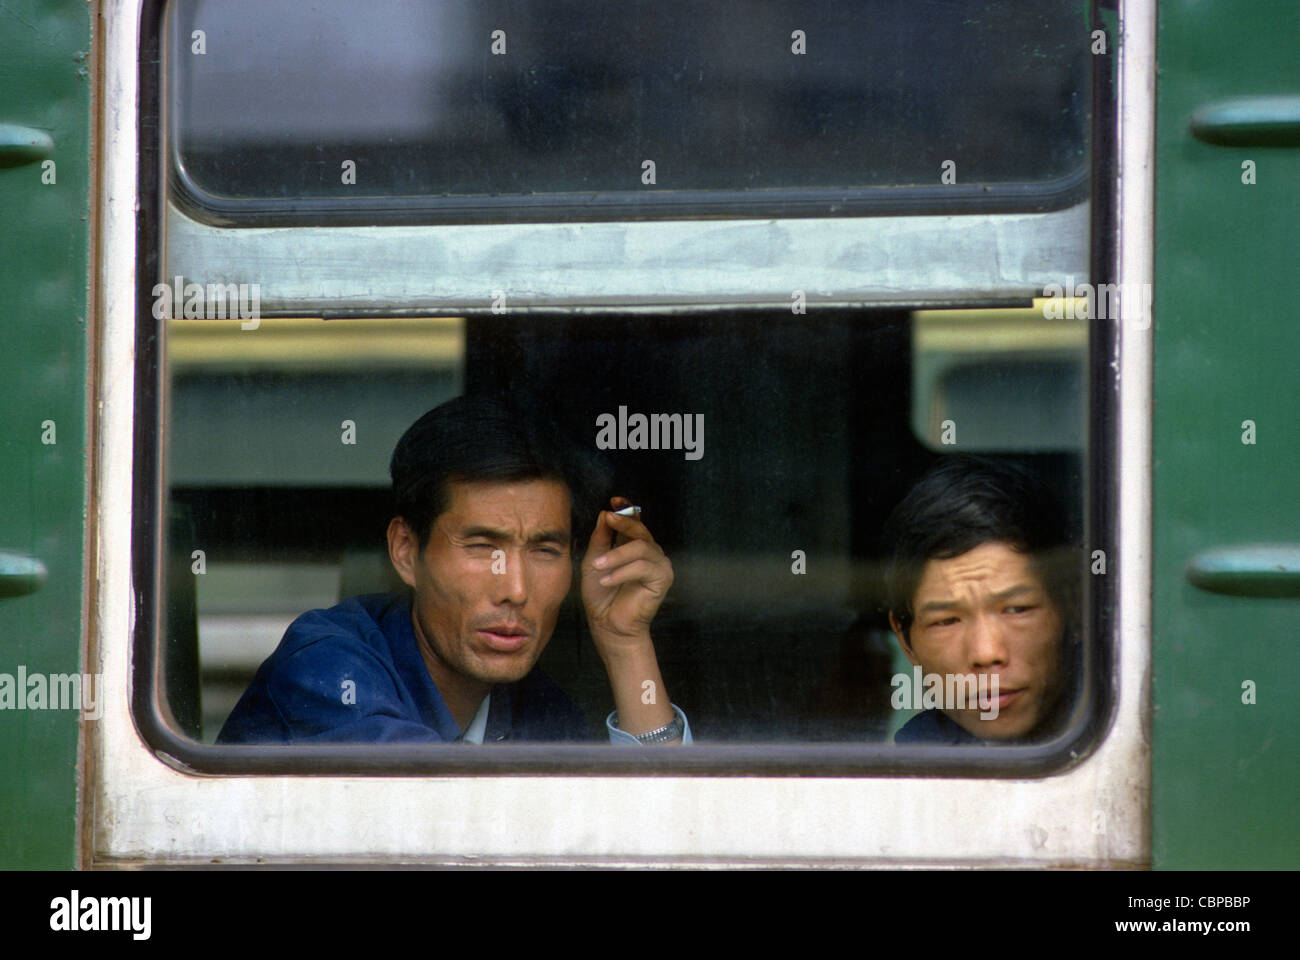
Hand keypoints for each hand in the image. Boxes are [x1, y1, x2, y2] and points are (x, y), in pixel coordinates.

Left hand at [580, 496, 673, 657]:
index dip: (627, 509)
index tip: (614, 500)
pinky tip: (607, 580)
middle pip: (641, 529)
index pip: (636, 521)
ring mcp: (659, 564)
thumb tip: (605, 514)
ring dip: (616, 555)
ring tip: (598, 566)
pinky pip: (643, 567)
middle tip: (608, 519)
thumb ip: (600, 539)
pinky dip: (622, 572)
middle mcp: (650, 552)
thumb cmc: (601, 596)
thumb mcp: (594, 561)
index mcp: (635, 546)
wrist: (608, 625)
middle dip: (624, 521)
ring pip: (641, 547)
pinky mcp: (663, 579)